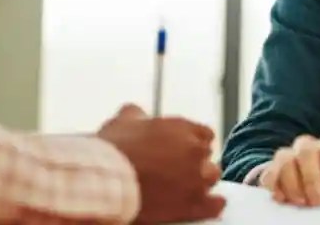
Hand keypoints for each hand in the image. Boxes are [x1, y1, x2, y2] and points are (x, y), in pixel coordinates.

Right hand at [96, 104, 225, 223]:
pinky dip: (212, 205)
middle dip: (196, 163)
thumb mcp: (123, 121)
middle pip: (207, 157)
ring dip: (201, 181)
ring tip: (184, 187)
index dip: (192, 143)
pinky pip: (214, 205)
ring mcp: (195, 179)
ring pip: (211, 178)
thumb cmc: (112, 150)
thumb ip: (137, 115)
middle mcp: (195, 152)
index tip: (181, 150)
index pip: (204, 134)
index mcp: (183, 129)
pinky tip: (209, 204)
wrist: (105, 180)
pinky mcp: (190, 205)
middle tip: (177, 170)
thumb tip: (135, 113)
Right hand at [260, 133, 319, 206]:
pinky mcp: (272, 170)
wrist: (311, 183)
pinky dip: (275, 187)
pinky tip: (283, 199)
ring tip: (302, 202)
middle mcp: (310, 147)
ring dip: (292, 183)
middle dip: (312, 178)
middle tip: (318, 201)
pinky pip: (269, 173)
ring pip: (284, 158)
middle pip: (306, 150)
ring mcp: (289, 156)